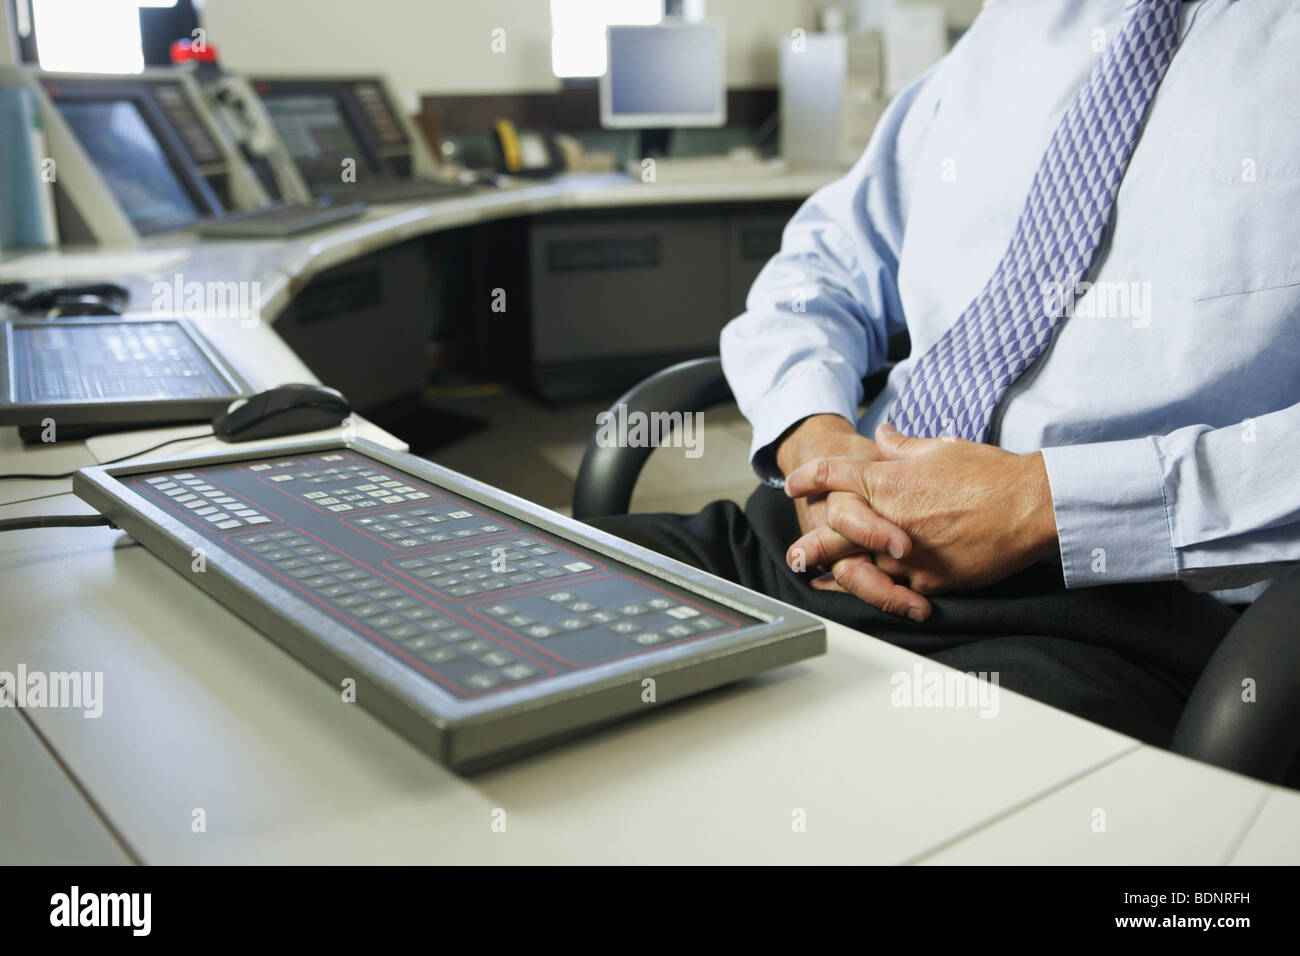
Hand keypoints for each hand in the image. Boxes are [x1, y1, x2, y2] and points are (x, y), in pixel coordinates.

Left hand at [784, 424, 1058, 618]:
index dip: (807, 478)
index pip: (831, 475)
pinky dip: (881, 591)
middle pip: (832, 533)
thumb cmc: (988, 472)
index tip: (794, 485)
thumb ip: (901, 447)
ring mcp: (906, 554)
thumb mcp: (939, 447)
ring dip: (840, 574)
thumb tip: (881, 436)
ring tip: (822, 579)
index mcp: (886, 480)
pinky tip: (871, 594)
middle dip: (810, 544)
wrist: (1031, 505)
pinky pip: (896, 589)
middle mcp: (888, 518)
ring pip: (859, 568)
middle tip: (794, 554)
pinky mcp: (928, 580)